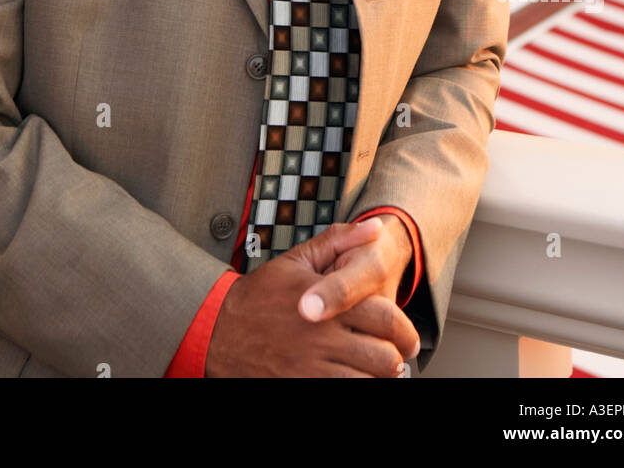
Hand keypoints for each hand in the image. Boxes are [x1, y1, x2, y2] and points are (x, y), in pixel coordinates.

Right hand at [205, 218, 418, 377]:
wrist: (218, 329)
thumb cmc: (259, 295)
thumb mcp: (296, 260)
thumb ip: (339, 240)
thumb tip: (374, 228)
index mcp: (328, 303)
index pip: (386, 319)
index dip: (405, 331)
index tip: (405, 337)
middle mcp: (323, 339)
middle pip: (384, 358)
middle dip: (395, 358)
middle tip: (395, 357)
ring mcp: (311, 369)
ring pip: (366, 383)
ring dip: (377, 379)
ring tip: (376, 371)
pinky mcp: (300, 387)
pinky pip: (343, 394)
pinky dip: (355, 387)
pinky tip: (353, 378)